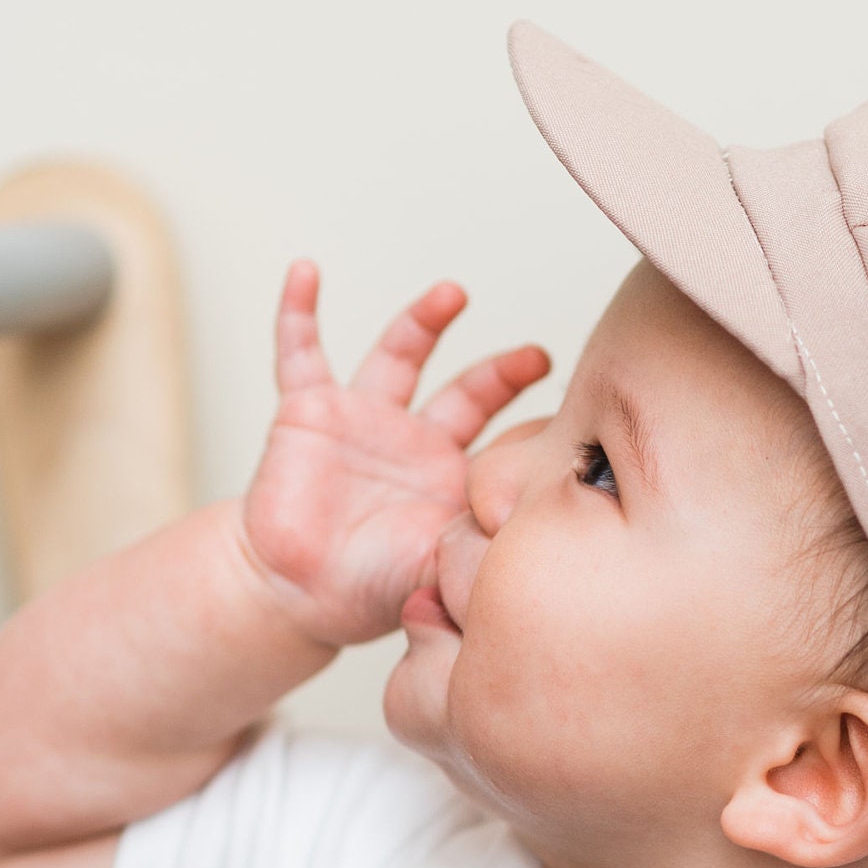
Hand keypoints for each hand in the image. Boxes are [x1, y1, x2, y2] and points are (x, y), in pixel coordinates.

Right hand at [240, 261, 549, 647]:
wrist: (298, 596)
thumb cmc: (371, 590)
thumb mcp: (441, 570)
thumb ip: (483, 551)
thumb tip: (539, 550)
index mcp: (450, 477)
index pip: (502, 439)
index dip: (532, 428)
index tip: (569, 414)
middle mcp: (413, 439)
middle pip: (467, 391)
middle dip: (502, 373)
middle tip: (538, 358)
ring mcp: (362, 419)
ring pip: (398, 355)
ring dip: (424, 320)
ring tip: (453, 293)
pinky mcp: (307, 412)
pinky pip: (300, 353)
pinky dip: (299, 312)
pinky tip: (305, 271)